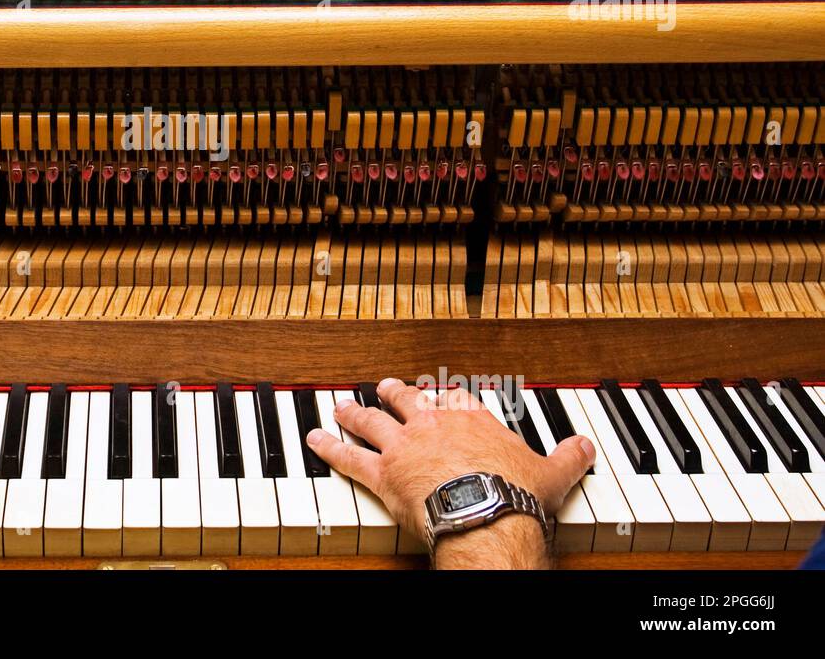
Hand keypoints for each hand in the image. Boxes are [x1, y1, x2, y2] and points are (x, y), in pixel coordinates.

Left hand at [305, 378, 595, 567]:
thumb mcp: (553, 472)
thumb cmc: (516, 494)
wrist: (487, 512)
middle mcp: (433, 425)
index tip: (436, 391)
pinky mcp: (382, 473)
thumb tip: (586, 445)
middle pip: (407, 400)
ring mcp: (404, 446)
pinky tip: (314, 440)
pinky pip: (347, 457)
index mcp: (473, 420)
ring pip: (371, 421)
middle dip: (392, 393)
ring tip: (340, 406)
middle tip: (382, 387)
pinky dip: (327, 447)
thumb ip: (568, 455)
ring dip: (353, 413)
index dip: (442, 395)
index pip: (454, 397)